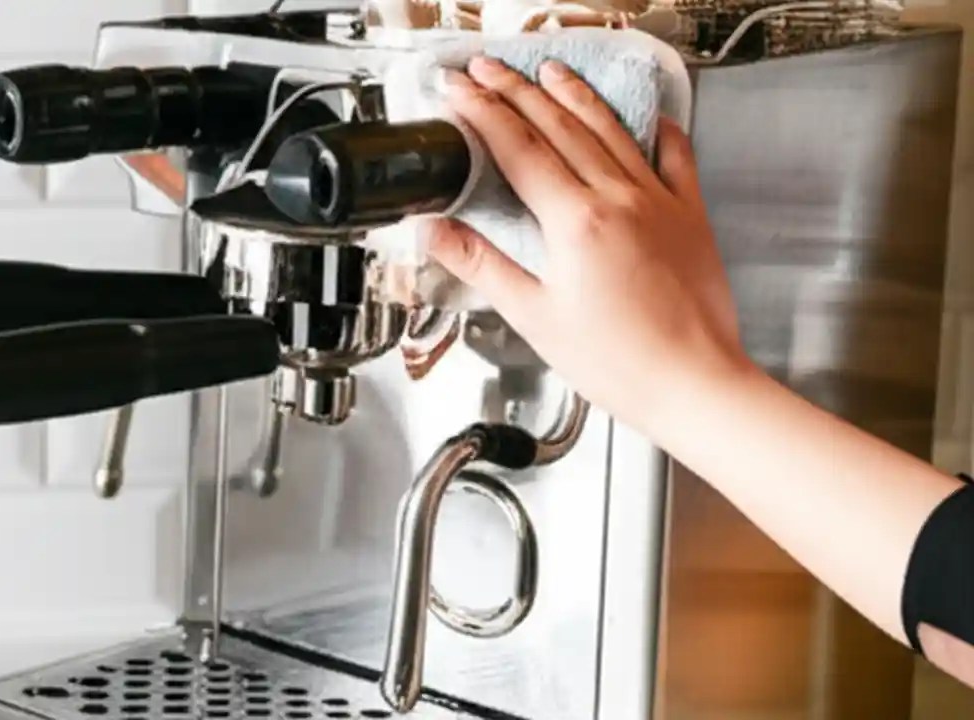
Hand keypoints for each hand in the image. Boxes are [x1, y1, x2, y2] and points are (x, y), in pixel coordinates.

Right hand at [428, 56, 753, 434]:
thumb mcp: (533, 316)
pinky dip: (656, 129)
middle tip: (487, 69)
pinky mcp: (690, 215)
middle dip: (516, 90)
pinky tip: (648, 117)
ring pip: (610, 130)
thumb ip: (481, 264)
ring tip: (550, 72)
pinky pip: (675, 156)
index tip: (458, 90)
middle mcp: (618, 198)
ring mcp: (658, 201)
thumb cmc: (618, 362)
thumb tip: (433, 231)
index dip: (482, 112)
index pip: (517, 148)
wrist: (693, 383)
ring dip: (574, 95)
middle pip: (558, 126)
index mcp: (574, 221)